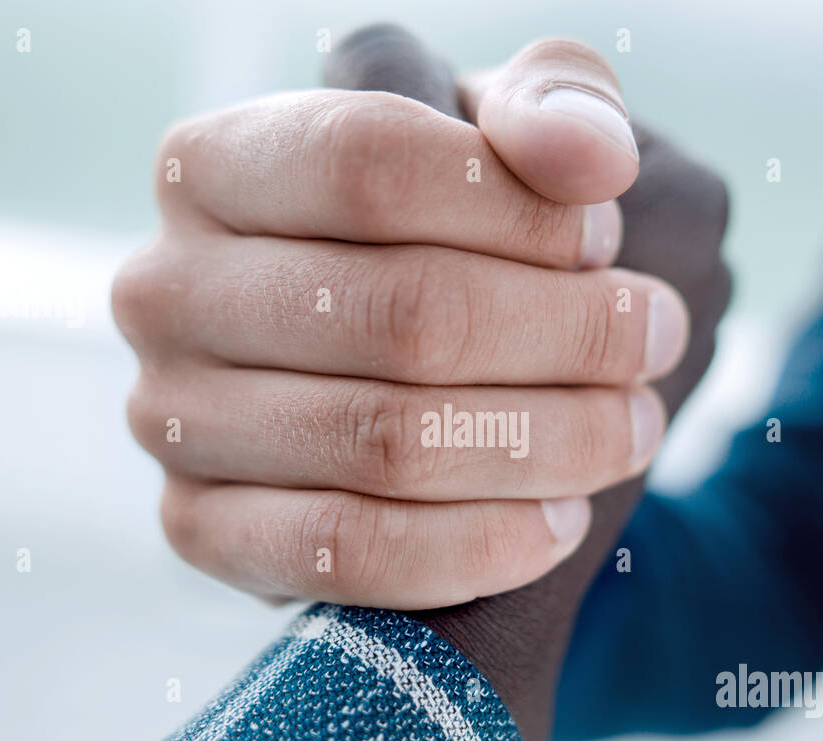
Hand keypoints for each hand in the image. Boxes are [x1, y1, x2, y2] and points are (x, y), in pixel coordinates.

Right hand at [113, 37, 691, 611]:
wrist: (402, 385)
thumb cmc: (461, 238)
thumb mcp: (509, 139)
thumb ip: (557, 104)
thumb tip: (587, 158)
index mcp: (217, 163)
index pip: (370, 162)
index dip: (518, 206)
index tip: (609, 234)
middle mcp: (166, 286)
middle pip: (400, 313)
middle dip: (568, 335)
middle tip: (656, 339)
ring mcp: (171, 415)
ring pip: (388, 443)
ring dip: (550, 443)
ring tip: (630, 427)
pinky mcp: (200, 528)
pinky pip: (349, 553)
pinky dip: (478, 546)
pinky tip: (558, 521)